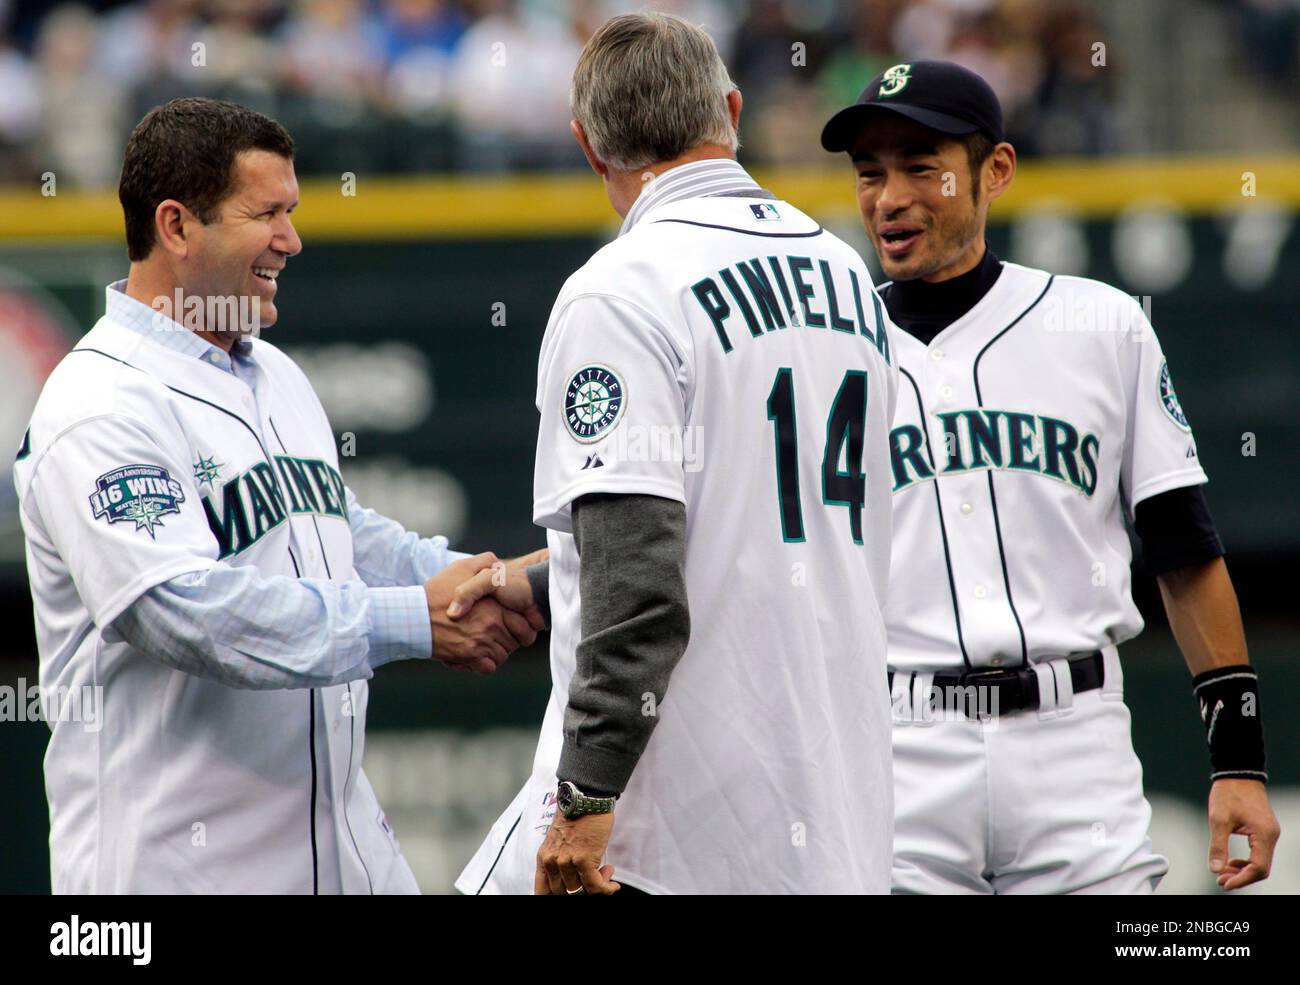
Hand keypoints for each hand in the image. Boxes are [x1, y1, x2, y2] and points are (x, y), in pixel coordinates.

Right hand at [424, 553, 537, 674]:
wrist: (414, 615)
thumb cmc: (436, 592)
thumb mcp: (460, 568)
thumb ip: (484, 562)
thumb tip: (498, 564)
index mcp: (494, 606)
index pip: (523, 625)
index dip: (518, 627)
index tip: (508, 627)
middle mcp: (491, 625)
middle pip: (514, 642)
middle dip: (506, 641)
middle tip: (493, 637)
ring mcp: (480, 642)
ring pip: (502, 656)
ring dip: (494, 654)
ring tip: (482, 646)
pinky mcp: (468, 656)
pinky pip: (488, 668)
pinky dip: (484, 665)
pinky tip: (475, 657)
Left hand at [535, 812, 619, 894]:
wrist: (586, 798)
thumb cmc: (576, 814)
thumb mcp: (559, 841)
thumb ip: (562, 860)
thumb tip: (578, 878)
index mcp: (543, 858)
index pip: (542, 891)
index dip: (556, 897)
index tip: (571, 895)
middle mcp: (552, 862)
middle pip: (564, 893)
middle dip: (582, 890)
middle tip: (595, 880)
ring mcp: (566, 862)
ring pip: (582, 891)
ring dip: (597, 887)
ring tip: (606, 875)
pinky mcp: (583, 860)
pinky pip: (596, 886)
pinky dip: (606, 888)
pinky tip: (612, 885)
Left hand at [1207, 778, 1279, 889]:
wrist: (1237, 773)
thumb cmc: (1229, 793)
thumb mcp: (1218, 820)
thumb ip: (1217, 846)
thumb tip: (1215, 869)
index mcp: (1264, 834)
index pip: (1258, 868)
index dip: (1242, 879)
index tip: (1224, 884)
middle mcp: (1271, 836)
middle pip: (1262, 868)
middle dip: (1241, 877)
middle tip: (1220, 880)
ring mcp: (1269, 833)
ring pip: (1260, 861)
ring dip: (1242, 870)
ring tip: (1222, 872)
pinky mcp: (1264, 830)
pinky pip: (1259, 852)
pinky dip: (1245, 860)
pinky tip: (1230, 861)